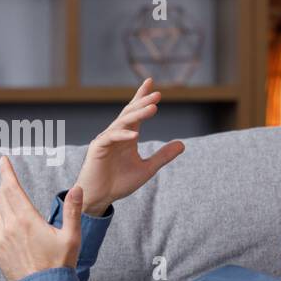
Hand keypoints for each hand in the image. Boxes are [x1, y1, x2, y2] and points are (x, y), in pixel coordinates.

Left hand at [0, 156, 82, 280]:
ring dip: (6, 204)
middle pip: (2, 197)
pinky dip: (5, 223)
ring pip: (0, 213)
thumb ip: (73, 210)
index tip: (3, 160)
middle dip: (6, 184)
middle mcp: (10, 227)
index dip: (6, 172)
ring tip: (17, 205)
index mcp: (27, 220)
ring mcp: (1, 240)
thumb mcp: (71, 236)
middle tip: (9, 176)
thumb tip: (77, 188)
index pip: (12, 188)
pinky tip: (16, 230)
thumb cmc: (59, 265)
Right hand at [74, 78, 184, 215]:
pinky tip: (135, 134)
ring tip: (153, 108)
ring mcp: (106, 139)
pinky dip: (123, 135)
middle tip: (158, 94)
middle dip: (143, 102)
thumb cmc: (119, 183)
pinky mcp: (97, 148)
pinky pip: (111, 137)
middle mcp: (116, 134)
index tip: (151, 82)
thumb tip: (182, 144)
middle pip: (130, 113)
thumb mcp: (147, 169)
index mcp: (127, 136)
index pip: (135, 113)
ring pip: (122, 121)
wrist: (99, 198)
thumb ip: (163, 156)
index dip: (142, 97)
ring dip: (137, 114)